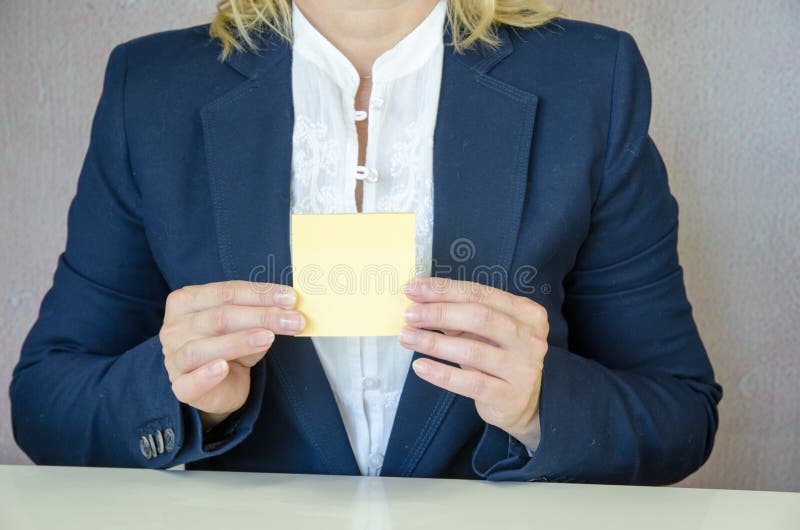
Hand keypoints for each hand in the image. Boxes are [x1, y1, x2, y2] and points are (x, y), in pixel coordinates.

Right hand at [159, 281, 304, 428]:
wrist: (219, 386)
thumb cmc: (230, 346)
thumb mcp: (246, 325)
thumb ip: (259, 314)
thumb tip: (289, 308)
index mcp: (187, 301)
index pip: (226, 292)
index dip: (260, 294)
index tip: (291, 299)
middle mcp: (175, 327)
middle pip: (220, 317)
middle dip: (262, 317)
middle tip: (294, 320)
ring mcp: (173, 358)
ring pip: (203, 347)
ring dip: (240, 341)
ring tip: (269, 338)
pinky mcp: (181, 387)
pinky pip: (191, 381)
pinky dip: (206, 374)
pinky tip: (223, 368)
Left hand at [398, 278, 547, 449]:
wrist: (522, 403)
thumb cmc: (497, 357)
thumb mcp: (483, 332)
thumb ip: (457, 315)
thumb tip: (418, 301)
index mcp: (526, 312)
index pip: (481, 293)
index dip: (444, 289)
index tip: (413, 289)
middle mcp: (530, 338)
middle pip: (480, 317)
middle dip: (439, 313)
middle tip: (408, 315)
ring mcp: (523, 368)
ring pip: (472, 351)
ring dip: (433, 342)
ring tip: (406, 337)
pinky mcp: (510, 396)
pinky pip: (471, 383)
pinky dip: (442, 374)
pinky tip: (420, 367)